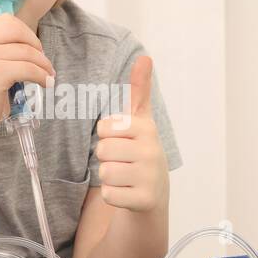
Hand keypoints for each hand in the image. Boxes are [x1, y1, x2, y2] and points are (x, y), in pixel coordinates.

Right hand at [0, 14, 55, 140]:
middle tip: (43, 60)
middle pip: (17, 29)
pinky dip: (41, 76)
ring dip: (43, 64)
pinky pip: (29, 68)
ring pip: (27, 51)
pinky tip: (45, 83)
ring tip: (48, 75)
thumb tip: (30, 43)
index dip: (25, 33)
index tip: (34, 48)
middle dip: (35, 43)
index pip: (6, 21)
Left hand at [94, 54, 168, 212]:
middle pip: (103, 150)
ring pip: (104, 173)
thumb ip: (139, 89)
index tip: (123, 141)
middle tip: (124, 161)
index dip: (108, 136)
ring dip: (110, 177)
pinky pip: (109, 194)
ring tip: (125, 176)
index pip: (105, 127)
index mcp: (147, 129)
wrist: (154, 192)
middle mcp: (152, 152)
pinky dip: (113, 195)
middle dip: (107, 157)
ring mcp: (150, 177)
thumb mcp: (140, 120)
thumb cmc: (141, 150)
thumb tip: (145, 57)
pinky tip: (127, 192)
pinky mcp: (144, 200)